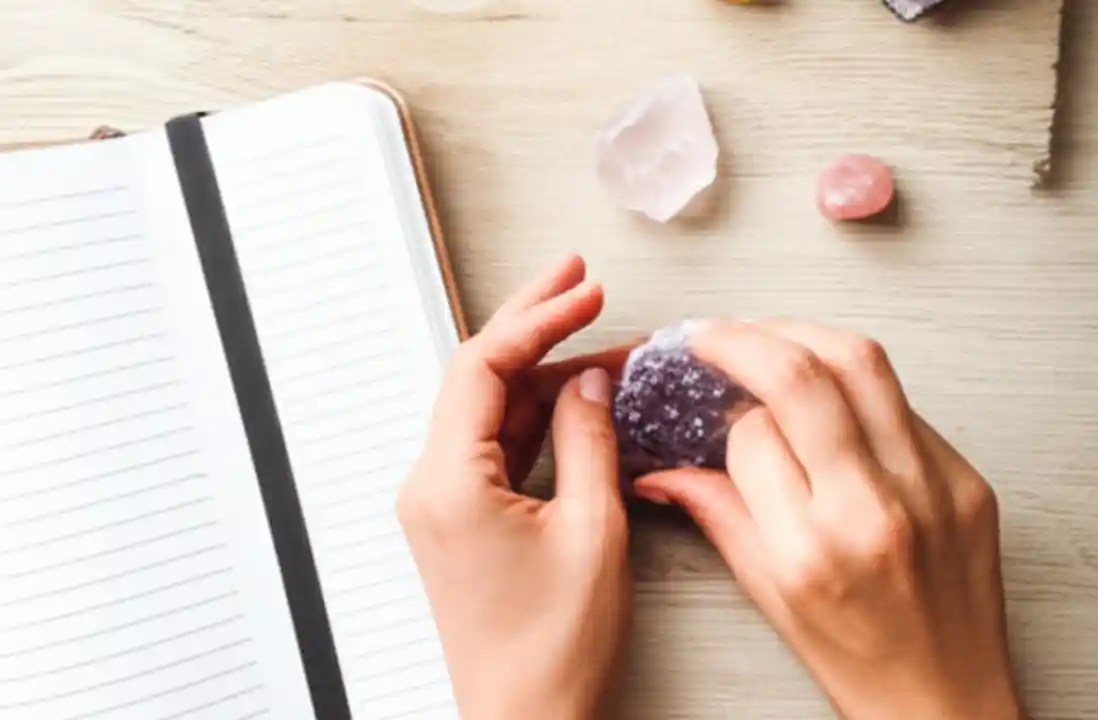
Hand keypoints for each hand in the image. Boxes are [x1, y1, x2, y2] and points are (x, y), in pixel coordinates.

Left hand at [398, 255, 630, 719]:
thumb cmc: (552, 649)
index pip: (485, 366)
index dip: (540, 319)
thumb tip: (590, 380)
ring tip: (605, 342)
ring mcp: (444, 502)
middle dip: (532, 322)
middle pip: (480, 376)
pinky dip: (542, 418)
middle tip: (579, 277)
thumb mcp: (593, 532)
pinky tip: (582, 398)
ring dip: (546, 373)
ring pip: (493, 409)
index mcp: (448, 482)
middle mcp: (432, 484)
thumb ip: (590, 441)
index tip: (588, 292)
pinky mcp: (463, 519)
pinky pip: (499, 446)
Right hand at [633, 321, 1022, 719]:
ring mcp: (932, 485)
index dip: (724, 416)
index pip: (752, 435)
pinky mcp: (967, 477)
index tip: (708, 403)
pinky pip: (903, 401)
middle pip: (803, 375)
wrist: (948, 700)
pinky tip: (832, 390)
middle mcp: (875, 508)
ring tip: (770, 335)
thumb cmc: (858, 661)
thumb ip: (716, 514)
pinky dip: (858, 381)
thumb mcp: (767, 595)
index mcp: (812, 548)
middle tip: (715, 334)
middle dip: (746, 338)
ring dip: (804, 333)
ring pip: (862, 363)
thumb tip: (660, 467)